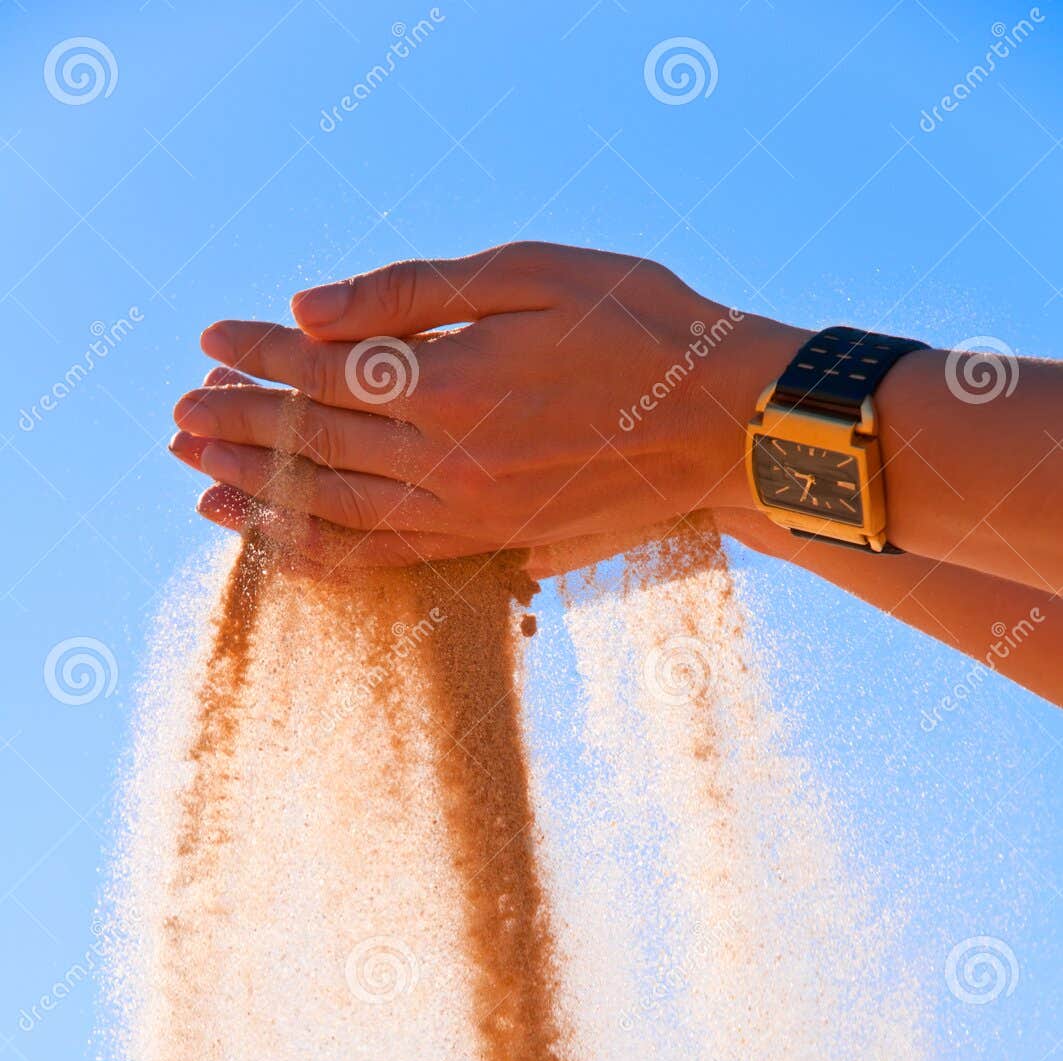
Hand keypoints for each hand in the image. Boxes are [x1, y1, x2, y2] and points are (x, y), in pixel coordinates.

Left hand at [170, 241, 802, 572]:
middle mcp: (448, 459)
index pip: (322, 370)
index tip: (207, 342)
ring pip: (335, 508)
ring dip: (259, 495)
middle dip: (236, 426)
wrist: (725, 425)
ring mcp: (468, 514)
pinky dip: (322, 551)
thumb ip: (412, 293)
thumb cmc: (639, 328)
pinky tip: (278, 544)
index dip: (256, 355)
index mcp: (452, 381)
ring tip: (197, 482)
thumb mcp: (531, 274)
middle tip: (175, 416)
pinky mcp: (491, 546)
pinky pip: (385, 558)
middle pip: (314, 443)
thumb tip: (305, 310)